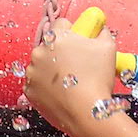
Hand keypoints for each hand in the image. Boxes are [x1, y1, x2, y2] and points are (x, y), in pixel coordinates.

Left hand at [24, 18, 120, 136]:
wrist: (86, 112)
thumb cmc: (98, 78)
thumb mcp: (108, 47)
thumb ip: (101, 31)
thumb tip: (98, 28)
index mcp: (56, 37)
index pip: (61, 24)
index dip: (73, 32)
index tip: (79, 42)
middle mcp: (39, 52)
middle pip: (50, 45)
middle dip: (61, 52)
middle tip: (77, 65)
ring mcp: (32, 72)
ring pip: (42, 64)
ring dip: (52, 69)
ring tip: (70, 82)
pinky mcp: (29, 90)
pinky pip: (37, 83)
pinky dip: (46, 86)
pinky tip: (61, 92)